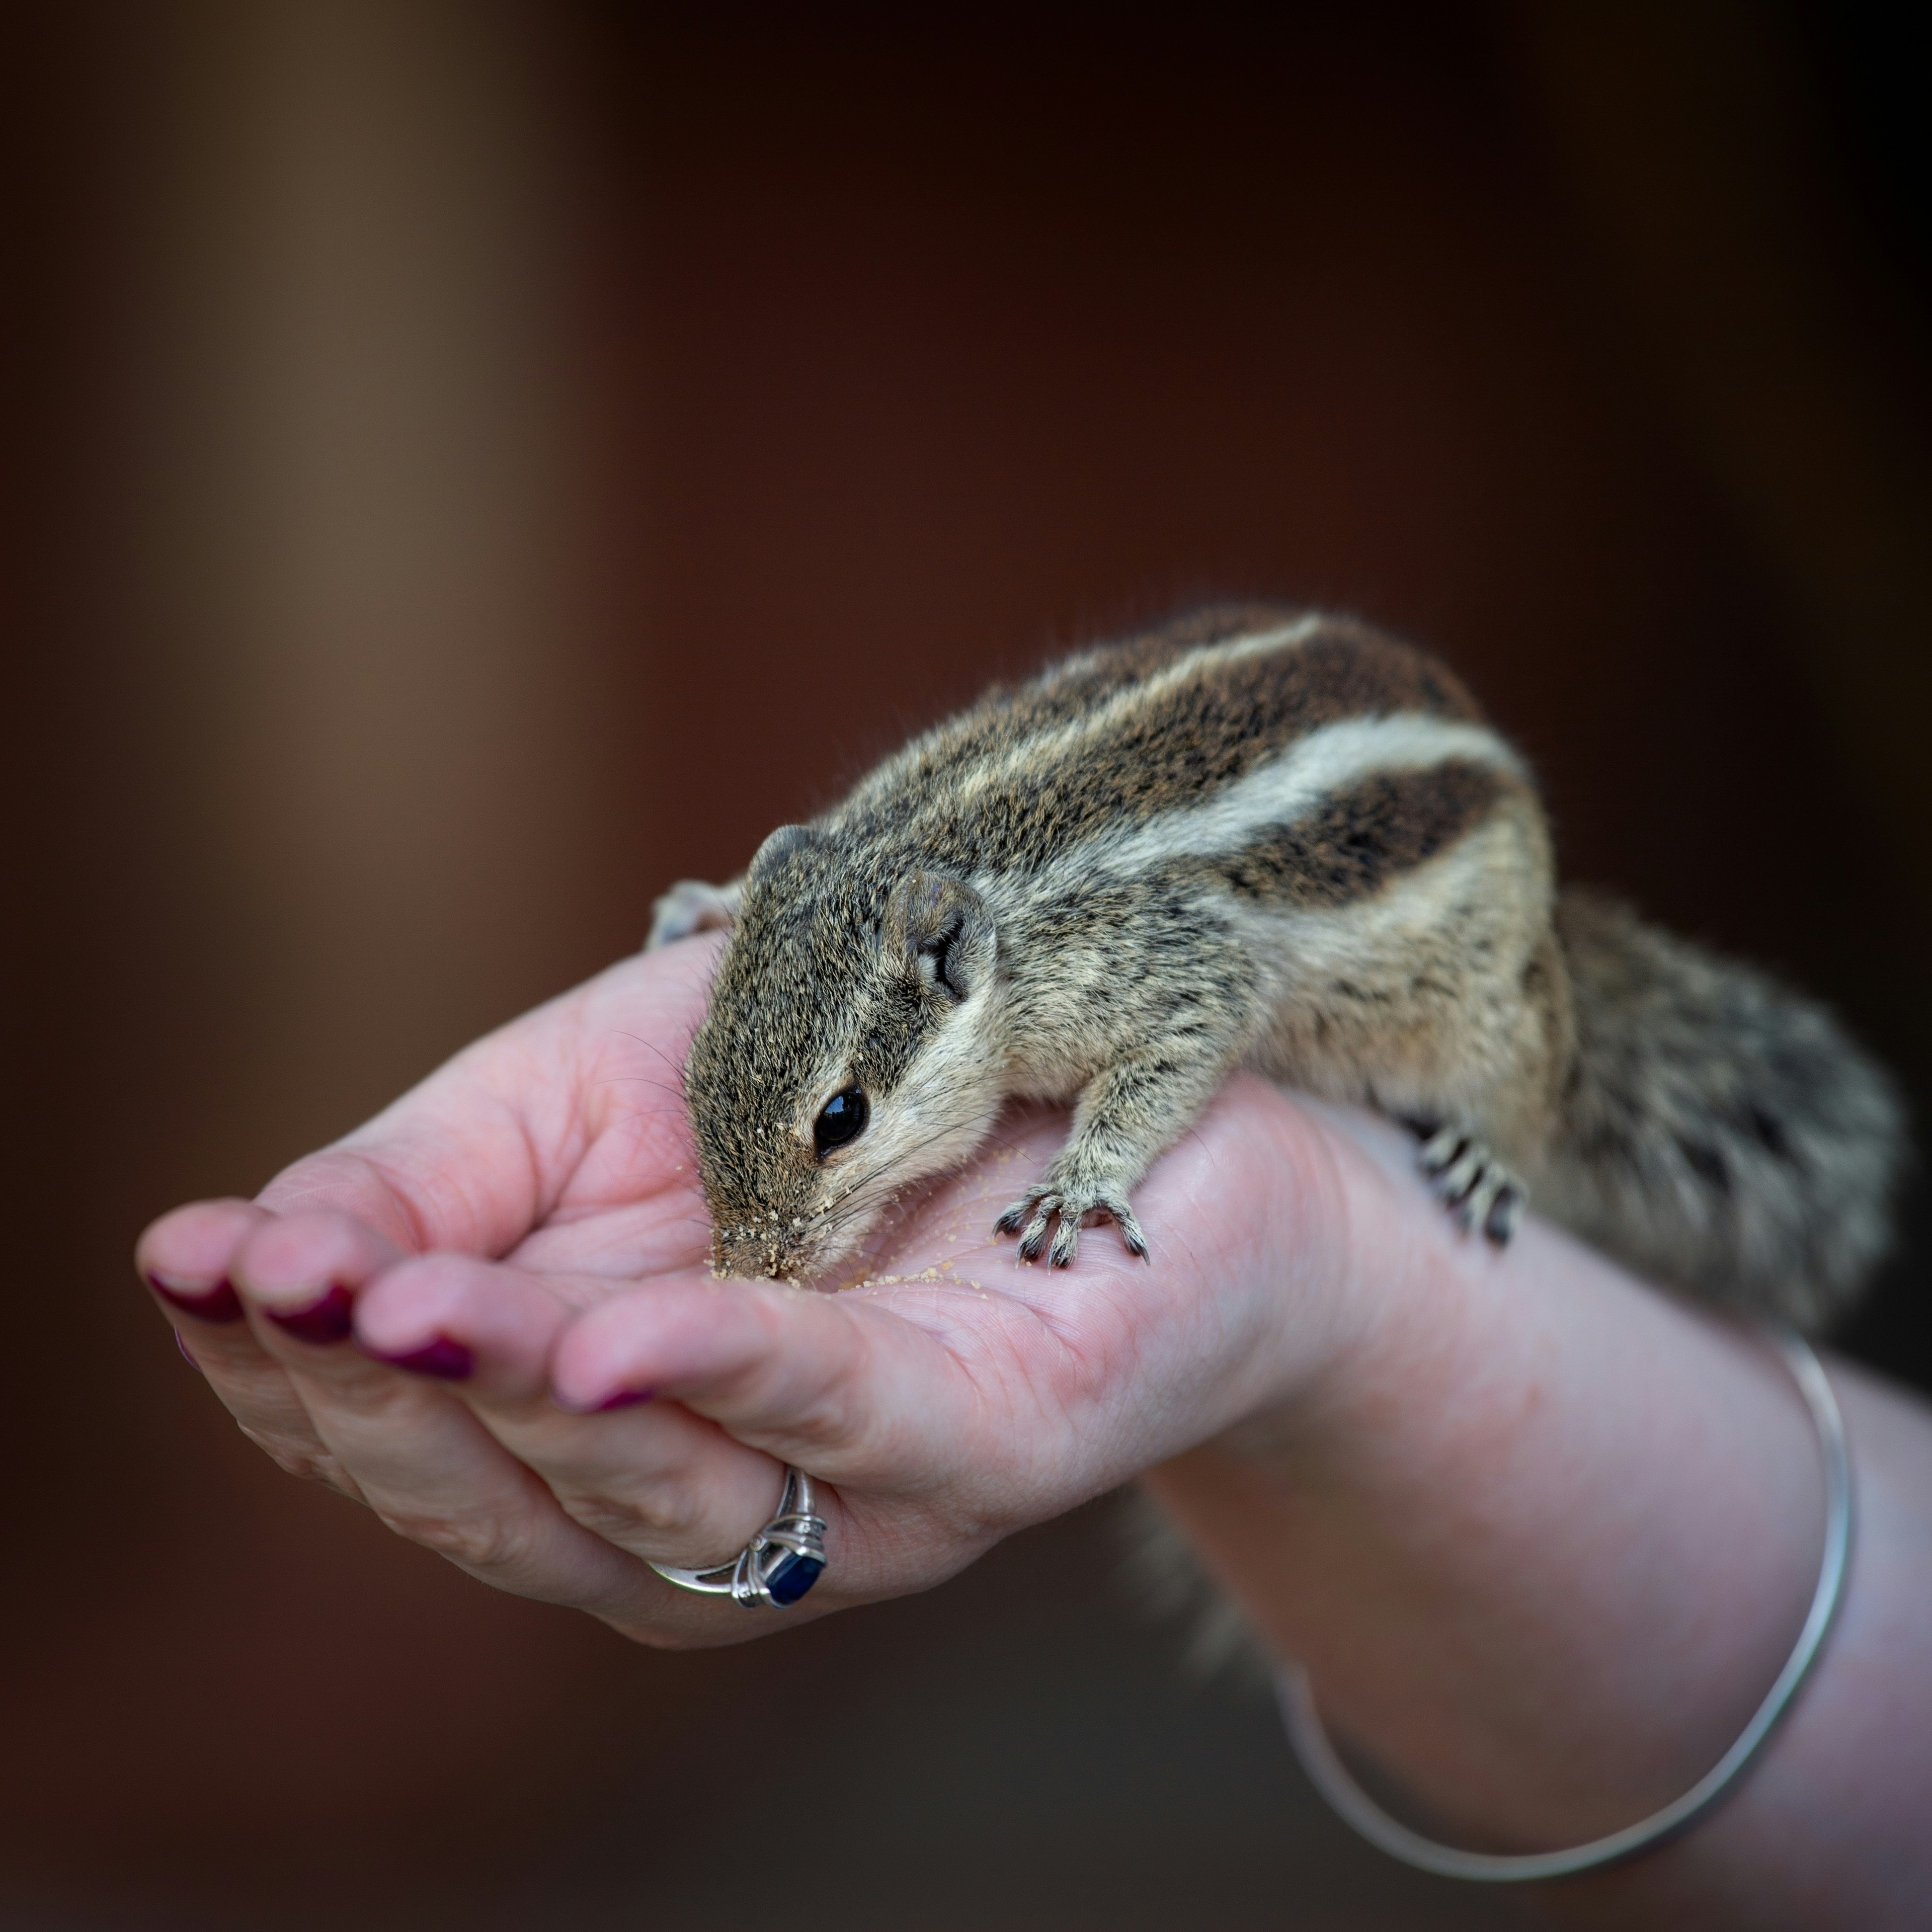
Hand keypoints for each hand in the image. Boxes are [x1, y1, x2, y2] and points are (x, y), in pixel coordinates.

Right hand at [138, 937, 1377, 1645]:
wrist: (1156, 1089)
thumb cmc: (874, 1083)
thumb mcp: (626, 1089)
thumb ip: (455, 1175)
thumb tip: (251, 1244)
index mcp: (600, 1408)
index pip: (404, 1428)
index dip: (285, 1360)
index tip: (189, 1259)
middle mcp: (711, 1493)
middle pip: (505, 1507)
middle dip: (383, 1404)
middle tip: (288, 1291)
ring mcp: (855, 1496)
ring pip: (656, 1502)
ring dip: (525, 1404)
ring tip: (420, 1308)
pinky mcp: (993, 1439)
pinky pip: (846, 1422)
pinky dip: (726, 1374)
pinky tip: (617, 1337)